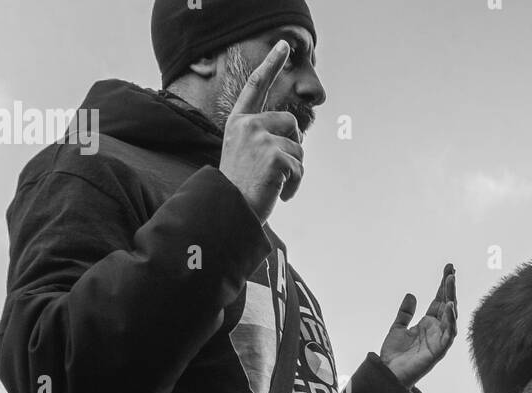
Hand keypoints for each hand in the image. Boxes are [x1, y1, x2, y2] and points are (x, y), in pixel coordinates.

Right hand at [219, 41, 303, 222]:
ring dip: (295, 169)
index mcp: (239, 121)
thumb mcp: (247, 152)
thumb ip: (265, 136)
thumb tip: (299, 134)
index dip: (271, 64)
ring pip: (300, 148)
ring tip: (275, 184)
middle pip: (292, 122)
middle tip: (279, 170)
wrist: (230, 209)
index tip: (284, 45)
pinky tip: (279, 193)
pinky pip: (300, 168)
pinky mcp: (275, 155)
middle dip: (294, 147)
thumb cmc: (241, 186)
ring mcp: (261, 138)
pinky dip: (295, 184)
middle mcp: (248, 125)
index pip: (257, 86)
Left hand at [380, 264, 457, 386]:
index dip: (443, 286)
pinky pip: (449, 334)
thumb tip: (411, 295)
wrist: (389, 374)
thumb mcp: (397, 328)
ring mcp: (439, 340)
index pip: (439, 301)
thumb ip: (405, 313)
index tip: (448, 269)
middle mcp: (436, 330)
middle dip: (450, 287)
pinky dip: (451, 320)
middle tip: (451, 270)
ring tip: (450, 281)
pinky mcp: (439, 351)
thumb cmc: (394, 356)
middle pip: (447, 305)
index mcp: (428, 324)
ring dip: (452, 298)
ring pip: (451, 316)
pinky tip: (450, 306)